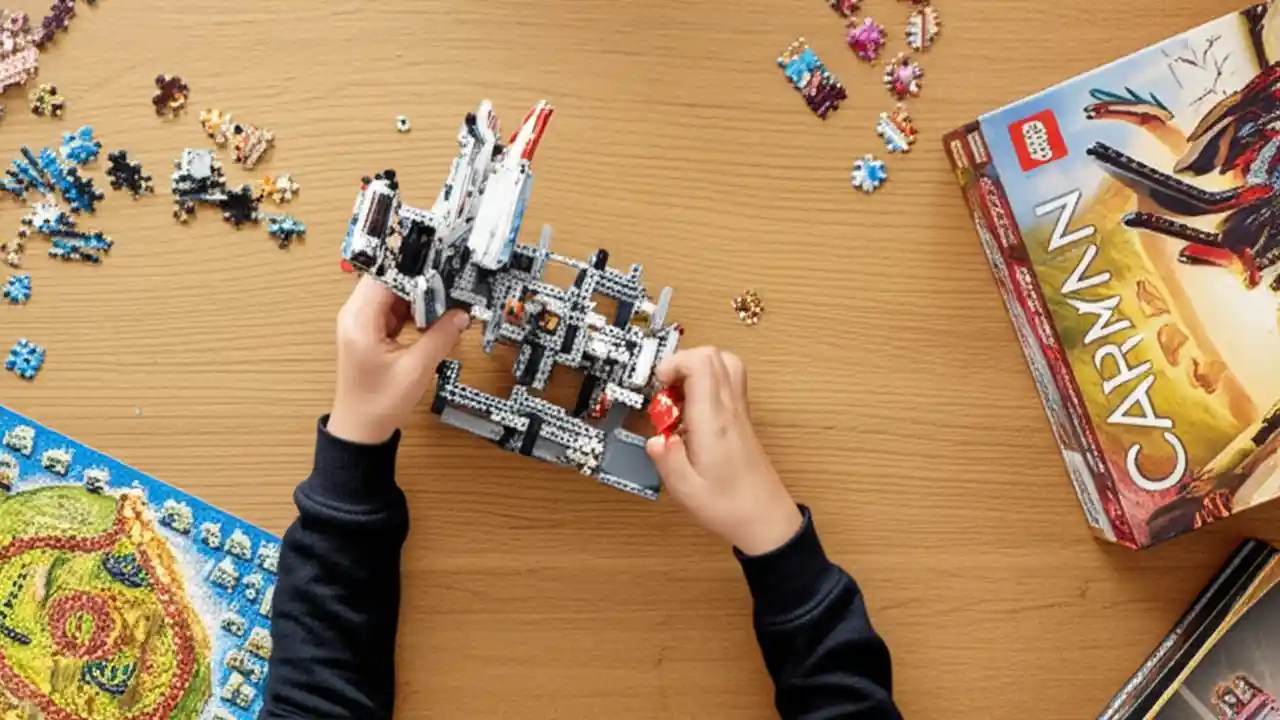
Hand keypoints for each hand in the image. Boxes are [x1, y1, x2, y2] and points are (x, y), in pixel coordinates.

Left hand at [327, 276, 470, 444]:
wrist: (361, 428)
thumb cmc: (380, 403)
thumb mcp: (417, 368)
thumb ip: (441, 336)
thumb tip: (462, 315)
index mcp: (360, 320)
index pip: (386, 277)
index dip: (414, 271)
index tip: (442, 270)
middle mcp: (354, 315)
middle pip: (389, 281)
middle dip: (420, 283)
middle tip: (450, 287)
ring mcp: (360, 322)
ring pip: (392, 294)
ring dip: (418, 298)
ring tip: (445, 304)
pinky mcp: (368, 331)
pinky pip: (392, 310)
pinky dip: (412, 311)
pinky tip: (431, 320)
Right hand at [645, 347, 802, 555]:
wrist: (766, 519)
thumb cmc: (727, 507)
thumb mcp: (686, 490)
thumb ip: (666, 459)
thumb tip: (654, 437)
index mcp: (714, 421)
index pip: (702, 364)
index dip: (675, 363)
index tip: (658, 387)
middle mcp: (729, 409)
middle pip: (714, 355)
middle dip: (682, 363)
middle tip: (665, 393)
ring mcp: (739, 412)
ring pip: (725, 364)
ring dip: (696, 372)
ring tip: (678, 401)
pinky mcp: (742, 419)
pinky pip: (728, 383)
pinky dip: (706, 386)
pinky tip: (691, 416)